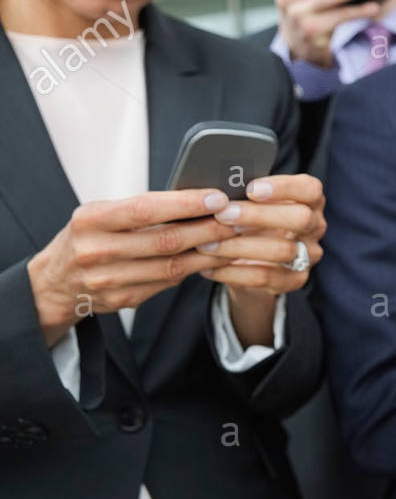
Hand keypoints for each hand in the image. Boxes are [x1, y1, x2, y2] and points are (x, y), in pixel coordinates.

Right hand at [26, 189, 238, 346]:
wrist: (55, 282)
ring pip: (172, 266)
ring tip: (234, 238)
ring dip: (209, 252)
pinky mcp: (123, 300)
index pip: (145, 209)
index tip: (218, 198)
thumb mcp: (102, 214)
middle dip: (208, 229)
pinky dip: (194, 269)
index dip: (185, 204)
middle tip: (238, 219)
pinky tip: (214, 258)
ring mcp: (109, 280)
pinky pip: (168, 282)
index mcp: (91, 219)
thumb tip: (198, 198)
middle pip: (165, 241)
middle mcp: (96, 250)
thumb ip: (142, 209)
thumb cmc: (89, 236)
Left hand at [198, 174, 324, 347]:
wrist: (252, 264)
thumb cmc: (250, 223)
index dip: (284, 187)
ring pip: (282, 250)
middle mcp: (315, 227)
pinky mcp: (295, 280)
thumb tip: (214, 189)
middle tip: (223, 214)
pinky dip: (233, 272)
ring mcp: (308, 255)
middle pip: (300, 218)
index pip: (309, 189)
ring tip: (207, 244)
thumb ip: (243, 196)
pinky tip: (209, 267)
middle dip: (258, 215)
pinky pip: (265, 277)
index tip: (251, 189)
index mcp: (310, 201)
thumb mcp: (250, 205)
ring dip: (239, 246)